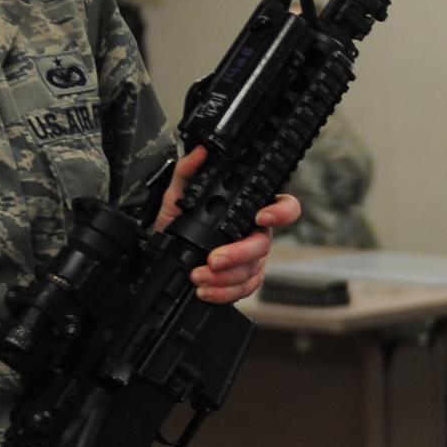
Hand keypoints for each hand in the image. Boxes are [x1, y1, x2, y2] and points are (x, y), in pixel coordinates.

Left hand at [155, 145, 303, 303]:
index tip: (259, 217)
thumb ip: (188, 171)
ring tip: (198, 276)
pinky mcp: (244, 280)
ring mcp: (252, 259)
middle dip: (238, 254)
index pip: (283, 206)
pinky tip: (206, 291)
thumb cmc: (177, 221)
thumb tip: (200, 152)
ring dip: (225, 278)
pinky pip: (244, 289)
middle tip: (214, 259)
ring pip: (252, 271)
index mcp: (249, 209)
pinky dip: (224, 293)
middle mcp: (256, 233)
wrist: (163, 251)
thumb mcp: (177, 194)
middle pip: (263, 245)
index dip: (280, 212)